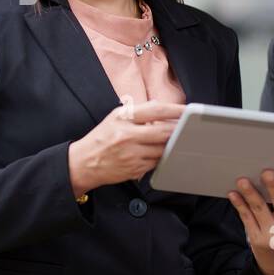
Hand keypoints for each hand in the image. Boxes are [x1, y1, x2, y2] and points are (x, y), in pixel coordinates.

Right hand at [68, 101, 184, 195]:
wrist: (84, 163)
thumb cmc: (102, 138)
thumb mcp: (115, 117)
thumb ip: (138, 111)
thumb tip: (160, 105)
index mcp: (123, 118)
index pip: (156, 110)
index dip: (176, 110)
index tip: (188, 110)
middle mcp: (127, 135)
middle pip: (164, 132)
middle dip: (179, 130)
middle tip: (189, 128)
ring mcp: (131, 154)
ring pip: (163, 149)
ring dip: (171, 146)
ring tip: (172, 141)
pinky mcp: (135, 169)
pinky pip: (156, 163)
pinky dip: (160, 158)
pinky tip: (157, 154)